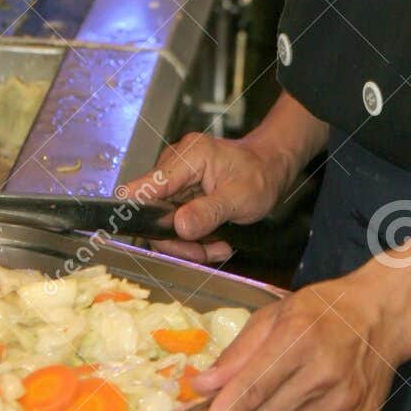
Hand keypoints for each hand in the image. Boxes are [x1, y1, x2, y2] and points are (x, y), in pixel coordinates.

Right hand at [122, 131, 291, 263]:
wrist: (271, 167)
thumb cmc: (260, 175)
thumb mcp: (240, 198)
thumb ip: (209, 212)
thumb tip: (179, 227)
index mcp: (189, 156)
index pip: (146, 186)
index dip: (140, 214)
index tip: (154, 239)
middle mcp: (175, 163)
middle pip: (154, 211)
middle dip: (177, 239)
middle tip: (204, 253)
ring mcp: (177, 178)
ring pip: (165, 221)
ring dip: (188, 242)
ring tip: (217, 247)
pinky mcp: (180, 191)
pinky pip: (176, 220)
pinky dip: (193, 236)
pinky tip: (215, 241)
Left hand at [177, 269, 398, 410]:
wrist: (383, 316)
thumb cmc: (323, 310)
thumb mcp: (276, 315)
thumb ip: (237, 353)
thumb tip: (201, 387)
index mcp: (298, 340)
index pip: (249, 392)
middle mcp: (324, 374)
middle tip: (260, 391)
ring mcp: (346, 403)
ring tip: (287, 398)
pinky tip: (309, 410)